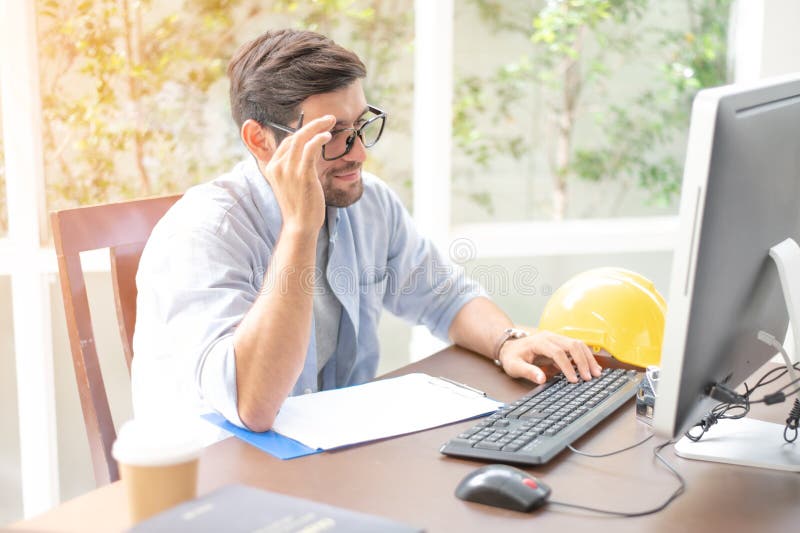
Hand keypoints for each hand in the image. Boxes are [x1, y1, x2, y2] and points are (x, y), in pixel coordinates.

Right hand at [261, 115, 334, 233]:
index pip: (287, 142)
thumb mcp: (291, 183)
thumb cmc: (299, 206)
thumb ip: (294, 168)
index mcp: (272, 167)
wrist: (300, 225)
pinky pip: (310, 148)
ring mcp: (288, 170)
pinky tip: (327, 135)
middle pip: (294, 136)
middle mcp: (277, 166)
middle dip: (312, 123)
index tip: (317, 127)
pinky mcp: (302, 174)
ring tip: (331, 121)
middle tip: (328, 118)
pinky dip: (318, 138)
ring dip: (318, 126)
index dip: (303, 132)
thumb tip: (309, 151)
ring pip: (302, 138)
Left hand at [497, 330, 602, 384]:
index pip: (557, 352)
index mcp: (539, 342)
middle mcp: (550, 337)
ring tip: (595, 373)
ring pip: (578, 344)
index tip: (573, 380)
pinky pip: (577, 347)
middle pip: (572, 345)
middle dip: (583, 361)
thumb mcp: (514, 366)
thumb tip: (541, 379)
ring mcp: (556, 338)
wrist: (510, 347)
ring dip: (588, 358)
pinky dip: (585, 356)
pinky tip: (591, 367)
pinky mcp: (561, 343)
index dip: (567, 366)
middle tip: (590, 377)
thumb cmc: (512, 357)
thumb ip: (527, 372)